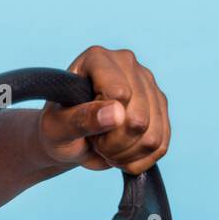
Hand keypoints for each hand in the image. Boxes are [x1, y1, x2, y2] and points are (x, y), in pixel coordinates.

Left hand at [37, 46, 169, 173]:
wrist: (69, 140)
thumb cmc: (58, 128)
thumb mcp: (57, 127)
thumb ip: (81, 119)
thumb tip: (117, 113)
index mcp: (97, 58)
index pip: (119, 94)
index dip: (102, 122)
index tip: (83, 124)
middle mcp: (127, 64)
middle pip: (138, 118)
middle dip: (113, 143)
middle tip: (94, 141)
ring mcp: (148, 85)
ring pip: (152, 135)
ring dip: (126, 153)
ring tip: (106, 148)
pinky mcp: (160, 108)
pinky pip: (161, 145)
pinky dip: (139, 160)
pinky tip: (121, 156)